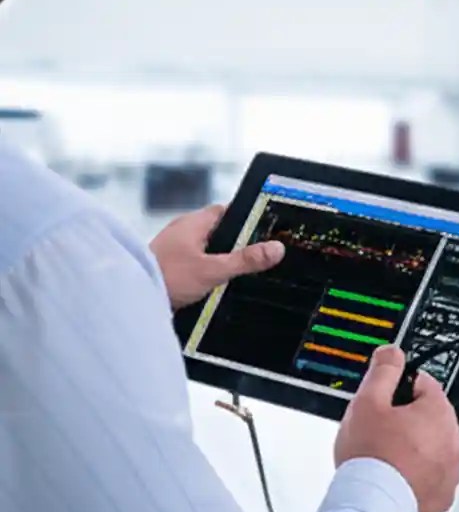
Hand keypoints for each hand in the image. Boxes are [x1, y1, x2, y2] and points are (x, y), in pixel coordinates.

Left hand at [150, 204, 285, 309]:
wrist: (130, 300)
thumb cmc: (166, 277)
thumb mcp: (213, 270)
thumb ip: (245, 260)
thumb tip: (276, 249)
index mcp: (192, 223)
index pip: (225, 211)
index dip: (245, 217)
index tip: (264, 227)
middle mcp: (182, 232)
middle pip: (218, 231)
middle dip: (236, 243)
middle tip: (256, 255)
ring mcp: (174, 249)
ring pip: (206, 249)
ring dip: (220, 259)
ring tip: (238, 272)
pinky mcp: (169, 267)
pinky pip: (195, 263)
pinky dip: (206, 270)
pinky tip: (214, 284)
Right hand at [335, 346, 458, 511]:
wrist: (372, 506)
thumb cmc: (372, 457)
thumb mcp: (368, 402)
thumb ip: (384, 372)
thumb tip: (393, 353)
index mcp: (438, 412)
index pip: (424, 384)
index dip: (400, 389)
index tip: (385, 399)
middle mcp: (453, 440)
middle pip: (430, 418)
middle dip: (407, 421)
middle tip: (380, 432)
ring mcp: (451, 470)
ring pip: (432, 449)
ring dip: (414, 450)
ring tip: (385, 458)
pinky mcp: (443, 496)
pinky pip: (431, 478)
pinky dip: (417, 477)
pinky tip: (394, 479)